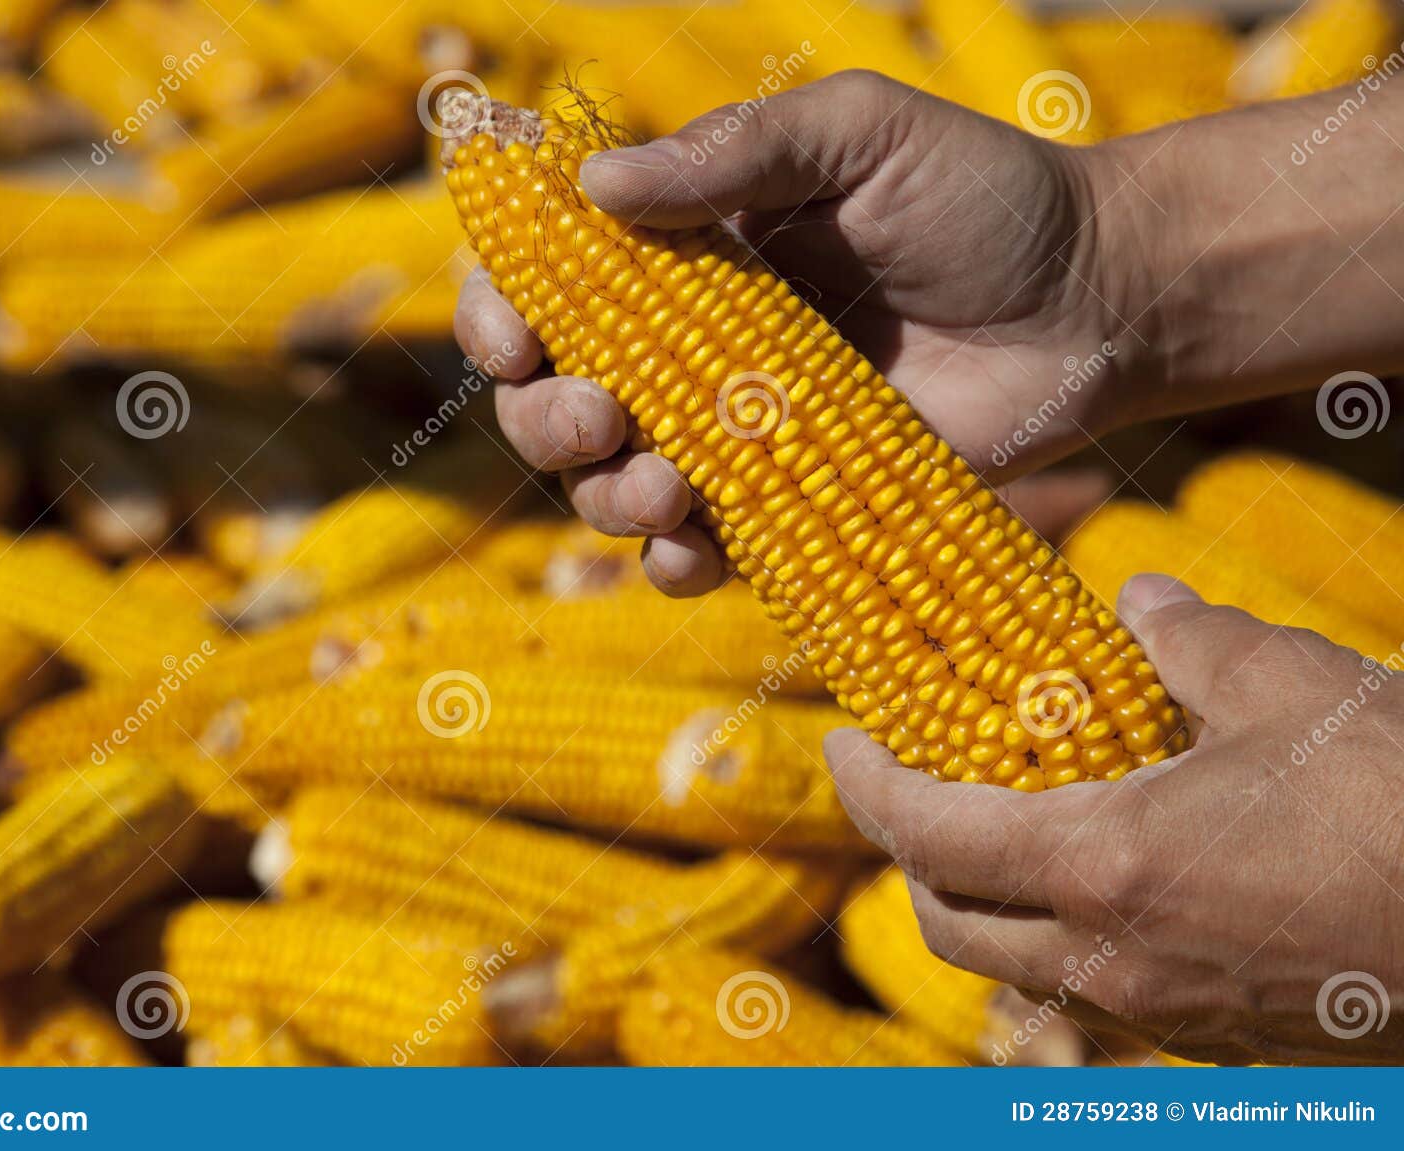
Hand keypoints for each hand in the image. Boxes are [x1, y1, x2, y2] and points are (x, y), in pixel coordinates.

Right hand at [455, 70, 1139, 595]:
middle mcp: (694, 347)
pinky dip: (676, 562)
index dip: (505, 313)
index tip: (514, 339)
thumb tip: (593, 186)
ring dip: (606, 497)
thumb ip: (736, 153)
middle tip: (600, 418)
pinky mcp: (791, 508)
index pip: (556, 282)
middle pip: (559, 398)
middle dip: (548, 419)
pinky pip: (701, 551)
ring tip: (667, 488)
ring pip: (612, 485)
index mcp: (690, 249)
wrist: (1095, 304)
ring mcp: (737, 436)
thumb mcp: (860, 136)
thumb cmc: (984, 198)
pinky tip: (695, 550)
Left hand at [827, 573, 1403, 1063]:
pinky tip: (1107, 876)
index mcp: (1102, 866)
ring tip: (1004, 824)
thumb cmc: (1403, 805)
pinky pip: (1094, 992)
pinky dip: (1060, 935)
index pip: (927, 834)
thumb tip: (1139, 600)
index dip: (867, 786)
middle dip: (910, 854)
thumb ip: (1190, 640)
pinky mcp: (1214, 1038)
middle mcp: (1111, 956)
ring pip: (1015, 971)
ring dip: (982, 901)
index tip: (845, 741)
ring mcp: (1161, 1011)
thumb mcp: (1289, 687)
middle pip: (947, 924)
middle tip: (915, 785)